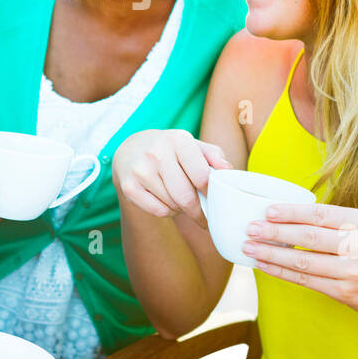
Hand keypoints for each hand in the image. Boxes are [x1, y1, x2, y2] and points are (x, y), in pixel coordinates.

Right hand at [111, 129, 230, 228]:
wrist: (130, 148)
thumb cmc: (169, 149)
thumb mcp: (191, 145)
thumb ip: (213, 155)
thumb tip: (228, 170)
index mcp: (178, 140)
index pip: (202, 176)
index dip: (211, 193)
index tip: (215, 202)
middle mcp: (157, 152)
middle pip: (186, 196)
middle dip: (198, 212)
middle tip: (204, 218)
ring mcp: (141, 170)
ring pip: (172, 205)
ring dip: (181, 209)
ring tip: (180, 201)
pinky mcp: (129, 186)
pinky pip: (158, 211)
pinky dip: (167, 211)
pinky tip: (166, 201)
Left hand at [241, 202, 357, 324]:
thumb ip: (334, 220)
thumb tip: (287, 213)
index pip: (320, 214)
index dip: (291, 212)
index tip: (267, 211)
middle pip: (308, 237)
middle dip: (275, 232)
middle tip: (250, 228)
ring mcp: (351, 271)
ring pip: (303, 261)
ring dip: (272, 254)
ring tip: (250, 248)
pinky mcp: (343, 292)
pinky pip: (305, 280)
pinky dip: (282, 272)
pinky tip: (265, 265)